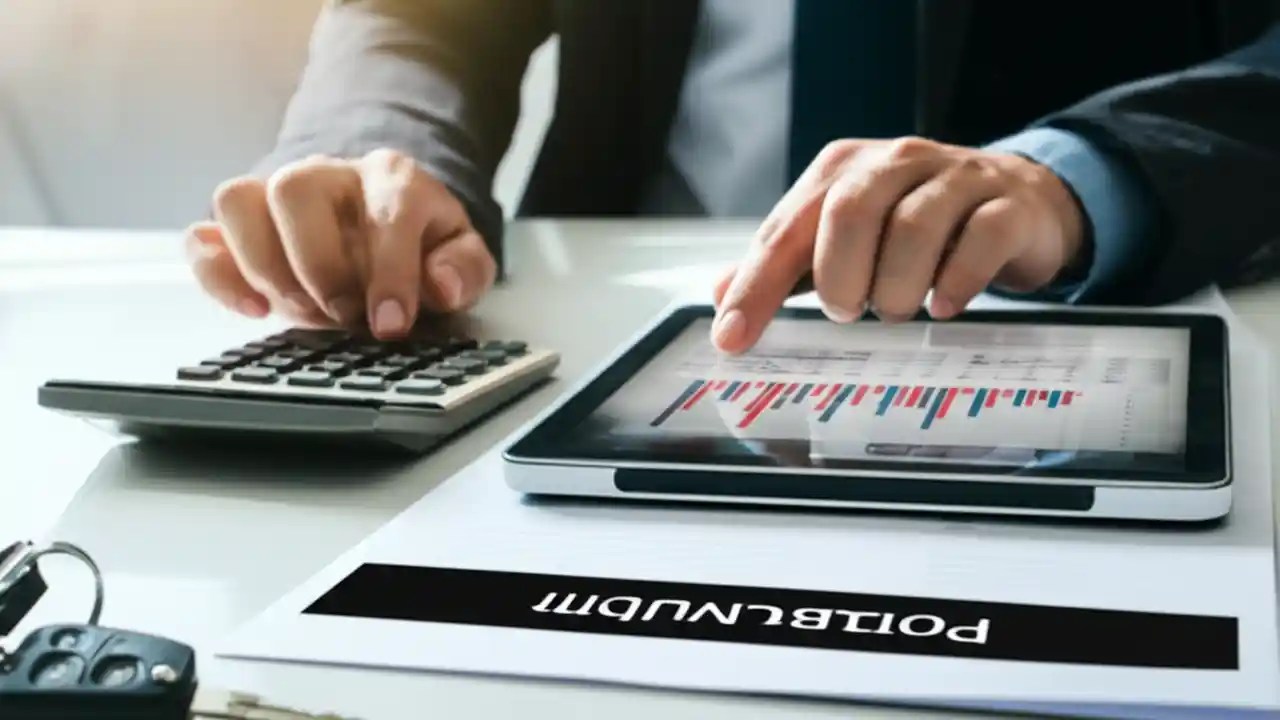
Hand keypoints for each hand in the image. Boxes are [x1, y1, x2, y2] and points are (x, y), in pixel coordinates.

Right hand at [185, 149, 495, 338]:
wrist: (385, 230)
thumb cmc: (420, 247)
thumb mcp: (459, 257)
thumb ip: (464, 269)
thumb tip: (442, 284)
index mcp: (392, 179)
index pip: (387, 209)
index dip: (389, 271)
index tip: (390, 324)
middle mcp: (327, 175)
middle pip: (294, 188)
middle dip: (318, 265)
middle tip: (343, 315)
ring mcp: (276, 196)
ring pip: (237, 200)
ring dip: (265, 267)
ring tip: (303, 313)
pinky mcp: (242, 227)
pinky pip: (202, 236)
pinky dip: (217, 275)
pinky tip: (253, 310)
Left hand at [711, 137, 1086, 352]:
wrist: (1020, 199)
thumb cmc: (917, 222)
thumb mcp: (845, 237)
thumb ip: (787, 267)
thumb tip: (721, 297)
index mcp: (843, 169)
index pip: (787, 228)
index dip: (756, 285)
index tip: (733, 338)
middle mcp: (896, 161)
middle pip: (849, 213)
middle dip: (839, 278)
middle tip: (847, 311)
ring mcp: (957, 177)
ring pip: (914, 227)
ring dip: (897, 286)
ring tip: (897, 310)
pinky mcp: (1007, 204)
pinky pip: (980, 238)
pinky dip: (957, 281)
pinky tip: (943, 306)